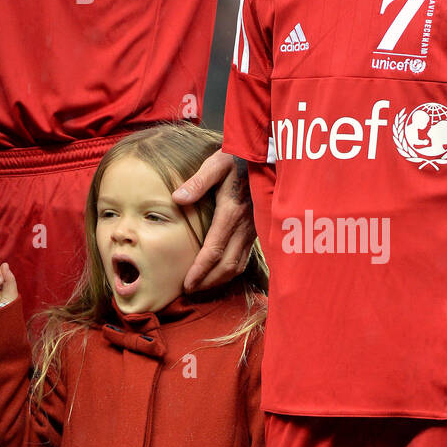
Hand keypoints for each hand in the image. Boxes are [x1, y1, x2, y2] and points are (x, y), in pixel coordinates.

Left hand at [174, 152, 255, 291]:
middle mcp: (244, 226)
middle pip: (227, 265)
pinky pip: (245, 257)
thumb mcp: (217, 163)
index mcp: (231, 212)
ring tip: (202, 285)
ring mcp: (253, 229)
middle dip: (208, 281)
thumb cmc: (238, 158)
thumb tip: (178, 198)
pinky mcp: (257, 229)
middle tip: (189, 290)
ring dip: (219, 279)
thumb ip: (198, 181)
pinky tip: (220, 272)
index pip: (214, 250)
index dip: (200, 271)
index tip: (187, 284)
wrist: (268, 156)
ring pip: (238, 264)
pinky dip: (231, 270)